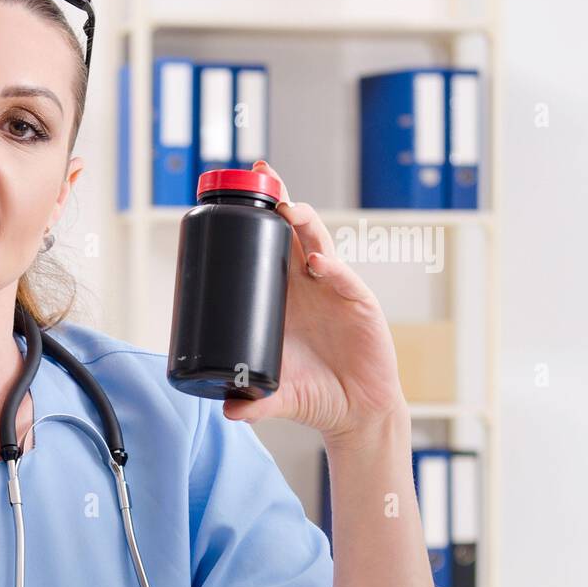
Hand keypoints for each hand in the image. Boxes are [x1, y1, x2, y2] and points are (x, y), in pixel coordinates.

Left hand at [221, 161, 407, 449]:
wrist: (355, 412)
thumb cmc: (314, 395)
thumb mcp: (277, 396)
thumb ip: (253, 403)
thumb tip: (228, 411)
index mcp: (282, 297)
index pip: (263, 248)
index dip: (251, 221)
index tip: (229, 194)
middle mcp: (307, 286)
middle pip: (291, 232)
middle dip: (279, 201)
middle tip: (260, 174)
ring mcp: (335, 291)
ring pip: (319, 245)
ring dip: (304, 223)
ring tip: (288, 210)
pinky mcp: (360, 305)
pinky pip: (345, 279)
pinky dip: (331, 269)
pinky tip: (318, 265)